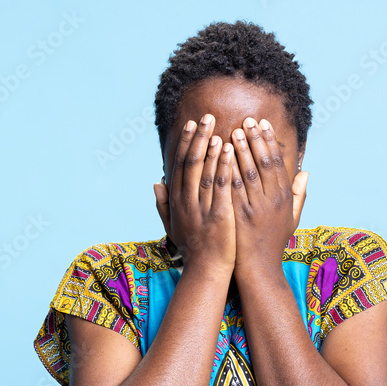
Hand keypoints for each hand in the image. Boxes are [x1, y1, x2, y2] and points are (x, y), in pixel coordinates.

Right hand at [153, 113, 234, 277]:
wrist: (206, 269)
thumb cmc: (192, 247)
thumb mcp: (171, 225)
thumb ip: (162, 203)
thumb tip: (157, 180)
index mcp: (176, 201)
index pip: (179, 165)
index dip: (186, 144)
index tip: (191, 125)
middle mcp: (186, 201)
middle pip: (191, 163)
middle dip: (199, 138)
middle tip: (207, 117)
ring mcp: (201, 208)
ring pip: (205, 171)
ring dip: (211, 148)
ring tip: (218, 128)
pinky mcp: (218, 214)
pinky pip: (220, 186)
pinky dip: (223, 166)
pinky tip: (229, 151)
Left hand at [229, 117, 307, 275]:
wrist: (259, 268)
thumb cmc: (274, 242)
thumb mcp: (292, 218)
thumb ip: (299, 194)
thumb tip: (305, 171)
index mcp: (284, 197)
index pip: (277, 163)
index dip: (269, 141)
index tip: (262, 124)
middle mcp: (272, 200)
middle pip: (264, 163)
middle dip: (255, 140)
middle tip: (246, 121)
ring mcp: (255, 208)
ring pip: (248, 173)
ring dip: (240, 151)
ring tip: (233, 132)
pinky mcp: (239, 216)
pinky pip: (232, 189)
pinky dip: (227, 171)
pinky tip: (220, 157)